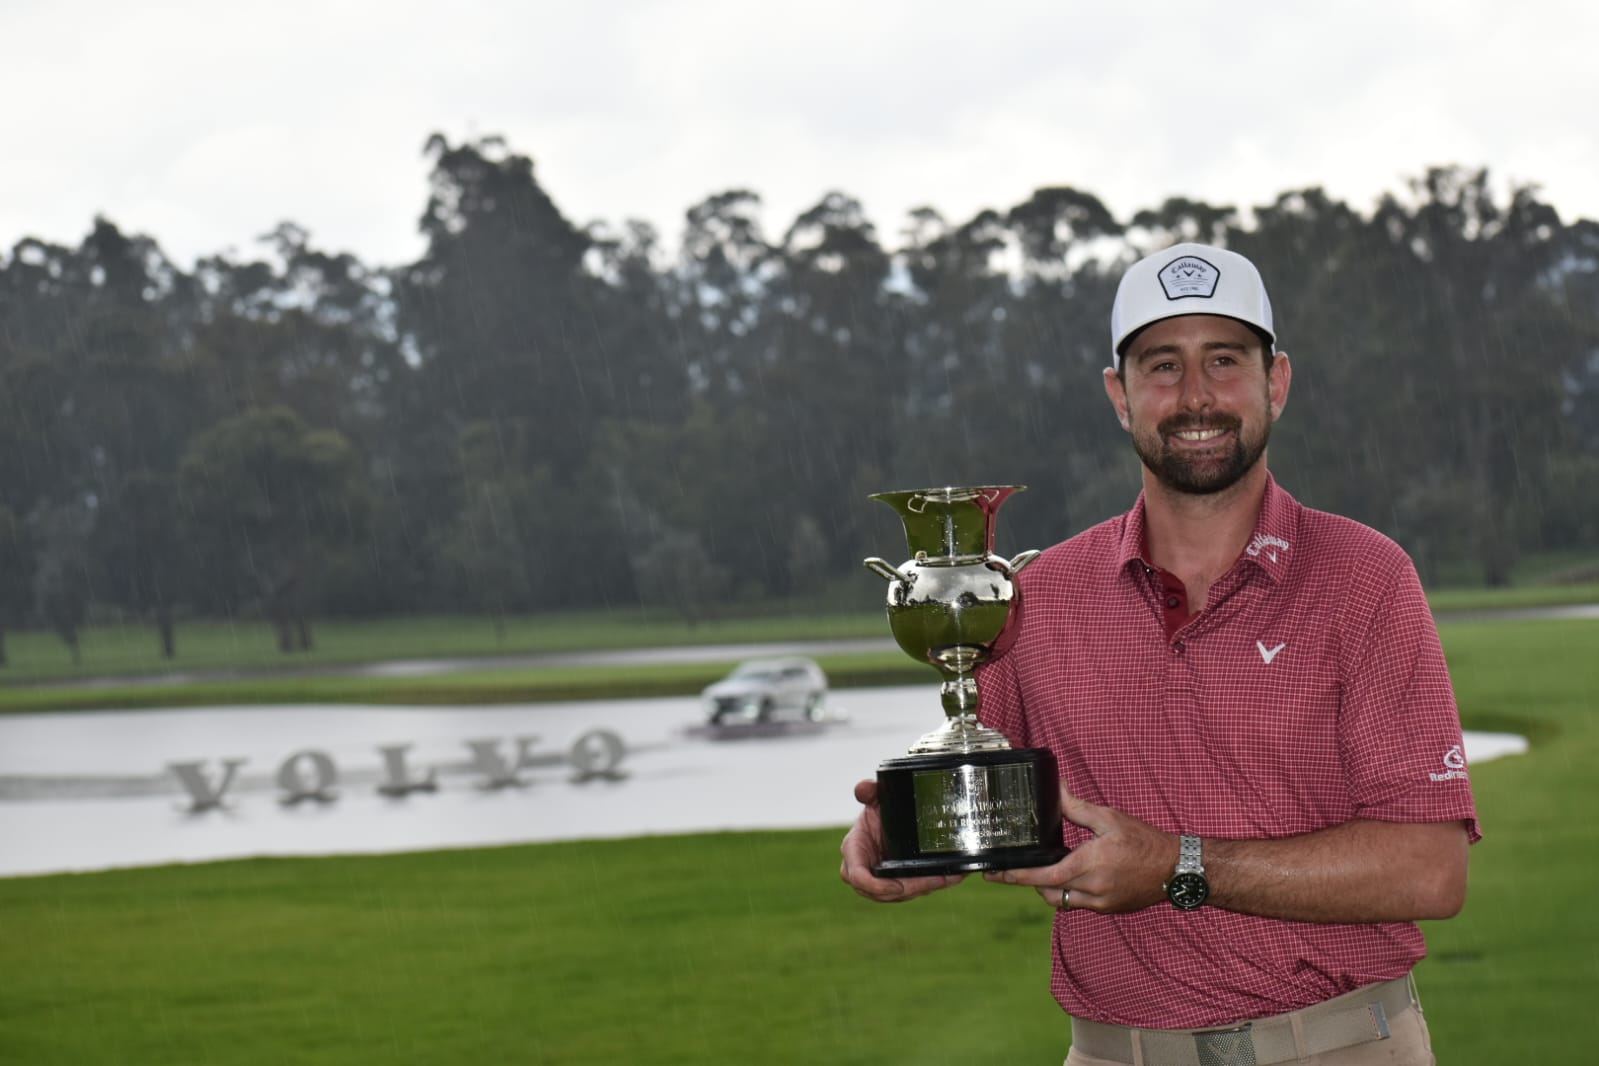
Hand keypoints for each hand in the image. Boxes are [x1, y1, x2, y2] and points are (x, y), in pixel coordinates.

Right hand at [839, 779, 965, 901]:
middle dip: (911, 889)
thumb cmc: (876, 812)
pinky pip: (911, 890)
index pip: (858, 877)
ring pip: (900, 895)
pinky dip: (930, 884)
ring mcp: (878, 881)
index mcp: (853, 850)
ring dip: (924, 888)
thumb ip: (869, 791)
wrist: (885, 820)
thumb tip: (864, 787)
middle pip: (883, 892)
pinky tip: (950, 876)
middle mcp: (863, 870)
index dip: (876, 886)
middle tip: (935, 880)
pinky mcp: (895, 883)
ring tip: (948, 877)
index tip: (898, 885)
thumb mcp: (874, 798)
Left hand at [984, 786, 1175, 912]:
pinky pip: (1078, 904)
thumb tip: (1055, 790)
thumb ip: (1077, 807)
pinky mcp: (1108, 909)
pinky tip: (1071, 875)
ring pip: (1061, 901)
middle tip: (1015, 867)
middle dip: (1029, 881)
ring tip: (1046, 868)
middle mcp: (1091, 889)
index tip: (994, 874)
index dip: (1014, 876)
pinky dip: (1069, 891)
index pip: (1041, 876)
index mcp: (1088, 865)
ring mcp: (1100, 903)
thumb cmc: (1144, 841)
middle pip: (1046, 891)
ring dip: (1049, 887)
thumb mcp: (1109, 818)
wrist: (1176, 869)